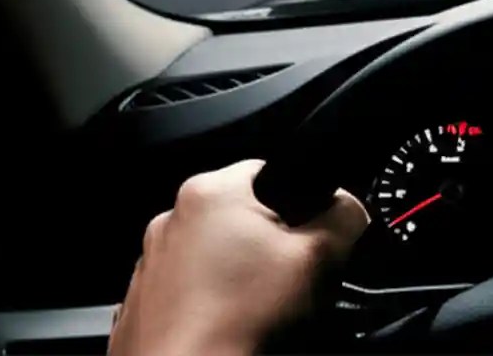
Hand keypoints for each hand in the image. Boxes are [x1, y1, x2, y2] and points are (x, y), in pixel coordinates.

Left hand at [108, 160, 368, 355]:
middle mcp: (171, 219)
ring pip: (216, 253)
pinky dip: (211, 300)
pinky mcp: (144, 299)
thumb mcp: (321, 257)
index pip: (272, 170)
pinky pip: (190, 288)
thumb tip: (348, 207)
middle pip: (244, 216)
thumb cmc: (242, 321)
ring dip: (239, 272)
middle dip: (270, 243)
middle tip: (289, 279)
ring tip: (257, 308)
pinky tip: (229, 323)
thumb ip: (345, 215)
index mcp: (211, 192)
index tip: (310, 237)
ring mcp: (152, 261)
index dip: (303, 203)